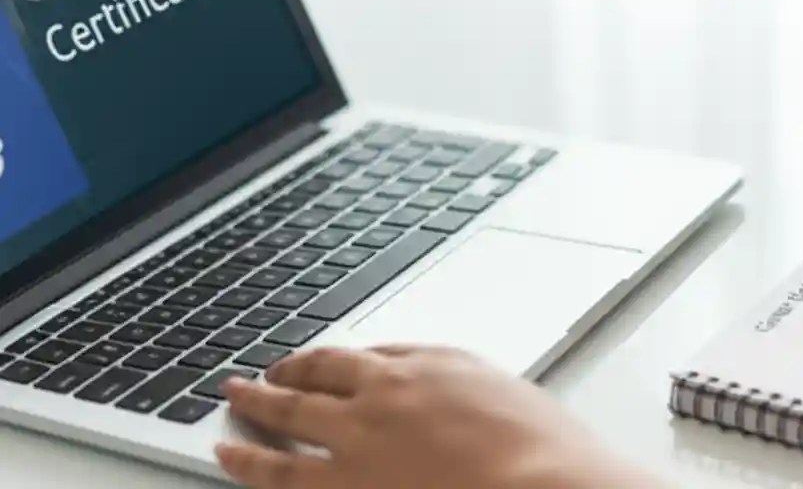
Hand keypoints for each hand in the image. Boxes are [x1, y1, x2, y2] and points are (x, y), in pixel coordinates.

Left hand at [216, 346, 661, 488]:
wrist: (545, 484)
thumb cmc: (543, 449)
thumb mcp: (506, 395)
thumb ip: (460, 391)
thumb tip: (442, 400)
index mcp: (428, 366)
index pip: (367, 356)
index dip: (336, 363)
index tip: (323, 367)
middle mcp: (385, 395)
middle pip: (317, 376)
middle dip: (283, 375)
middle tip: (257, 376)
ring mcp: (359, 444)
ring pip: (287, 421)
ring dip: (252, 414)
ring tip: (228, 412)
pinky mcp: (344, 488)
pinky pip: (283, 478)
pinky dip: (251, 467)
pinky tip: (231, 461)